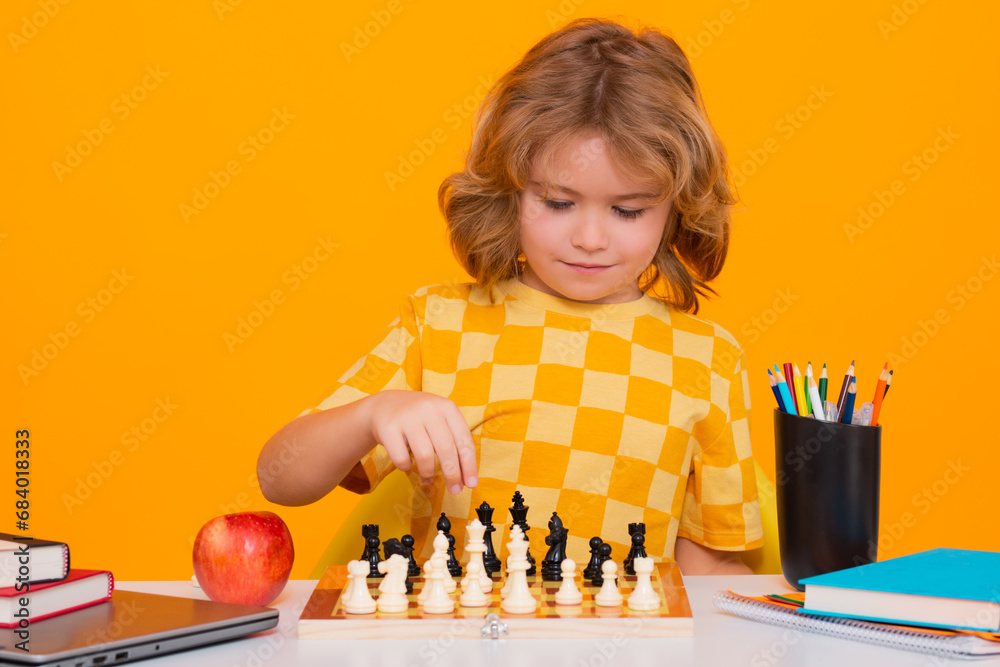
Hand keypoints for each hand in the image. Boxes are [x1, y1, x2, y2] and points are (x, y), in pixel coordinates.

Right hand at [362, 390, 477, 493]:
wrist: (382, 406)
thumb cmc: (419, 419)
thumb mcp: (440, 420)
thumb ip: (454, 442)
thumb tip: (466, 478)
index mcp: (447, 407)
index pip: (464, 440)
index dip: (469, 465)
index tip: (471, 484)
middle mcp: (429, 409)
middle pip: (447, 450)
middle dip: (453, 475)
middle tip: (455, 490)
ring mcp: (408, 417)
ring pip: (425, 456)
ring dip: (428, 473)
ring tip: (427, 478)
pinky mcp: (388, 428)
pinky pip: (402, 458)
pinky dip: (406, 467)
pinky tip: (407, 464)